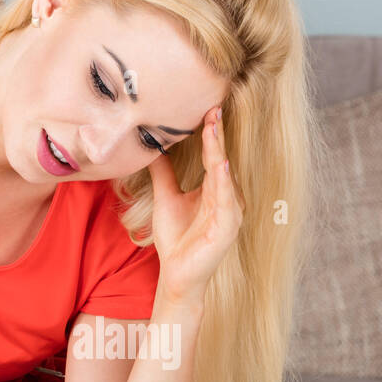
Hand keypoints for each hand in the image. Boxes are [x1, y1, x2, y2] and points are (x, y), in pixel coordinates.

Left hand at [144, 106, 244, 305]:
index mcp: (214, 189)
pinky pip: (226, 202)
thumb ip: (163, 173)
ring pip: (224, 177)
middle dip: (217, 135)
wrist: (176, 274)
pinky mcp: (227, 229)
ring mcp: (230, 213)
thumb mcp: (166, 197)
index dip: (210, 133)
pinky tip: (220, 166)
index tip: (207, 108)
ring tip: (214, 129)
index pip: (212, 155)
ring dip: (219, 153)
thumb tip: (152, 147)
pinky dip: (223, 183)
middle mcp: (226, 198)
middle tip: (213, 109)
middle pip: (221, 160)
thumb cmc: (176, 238)